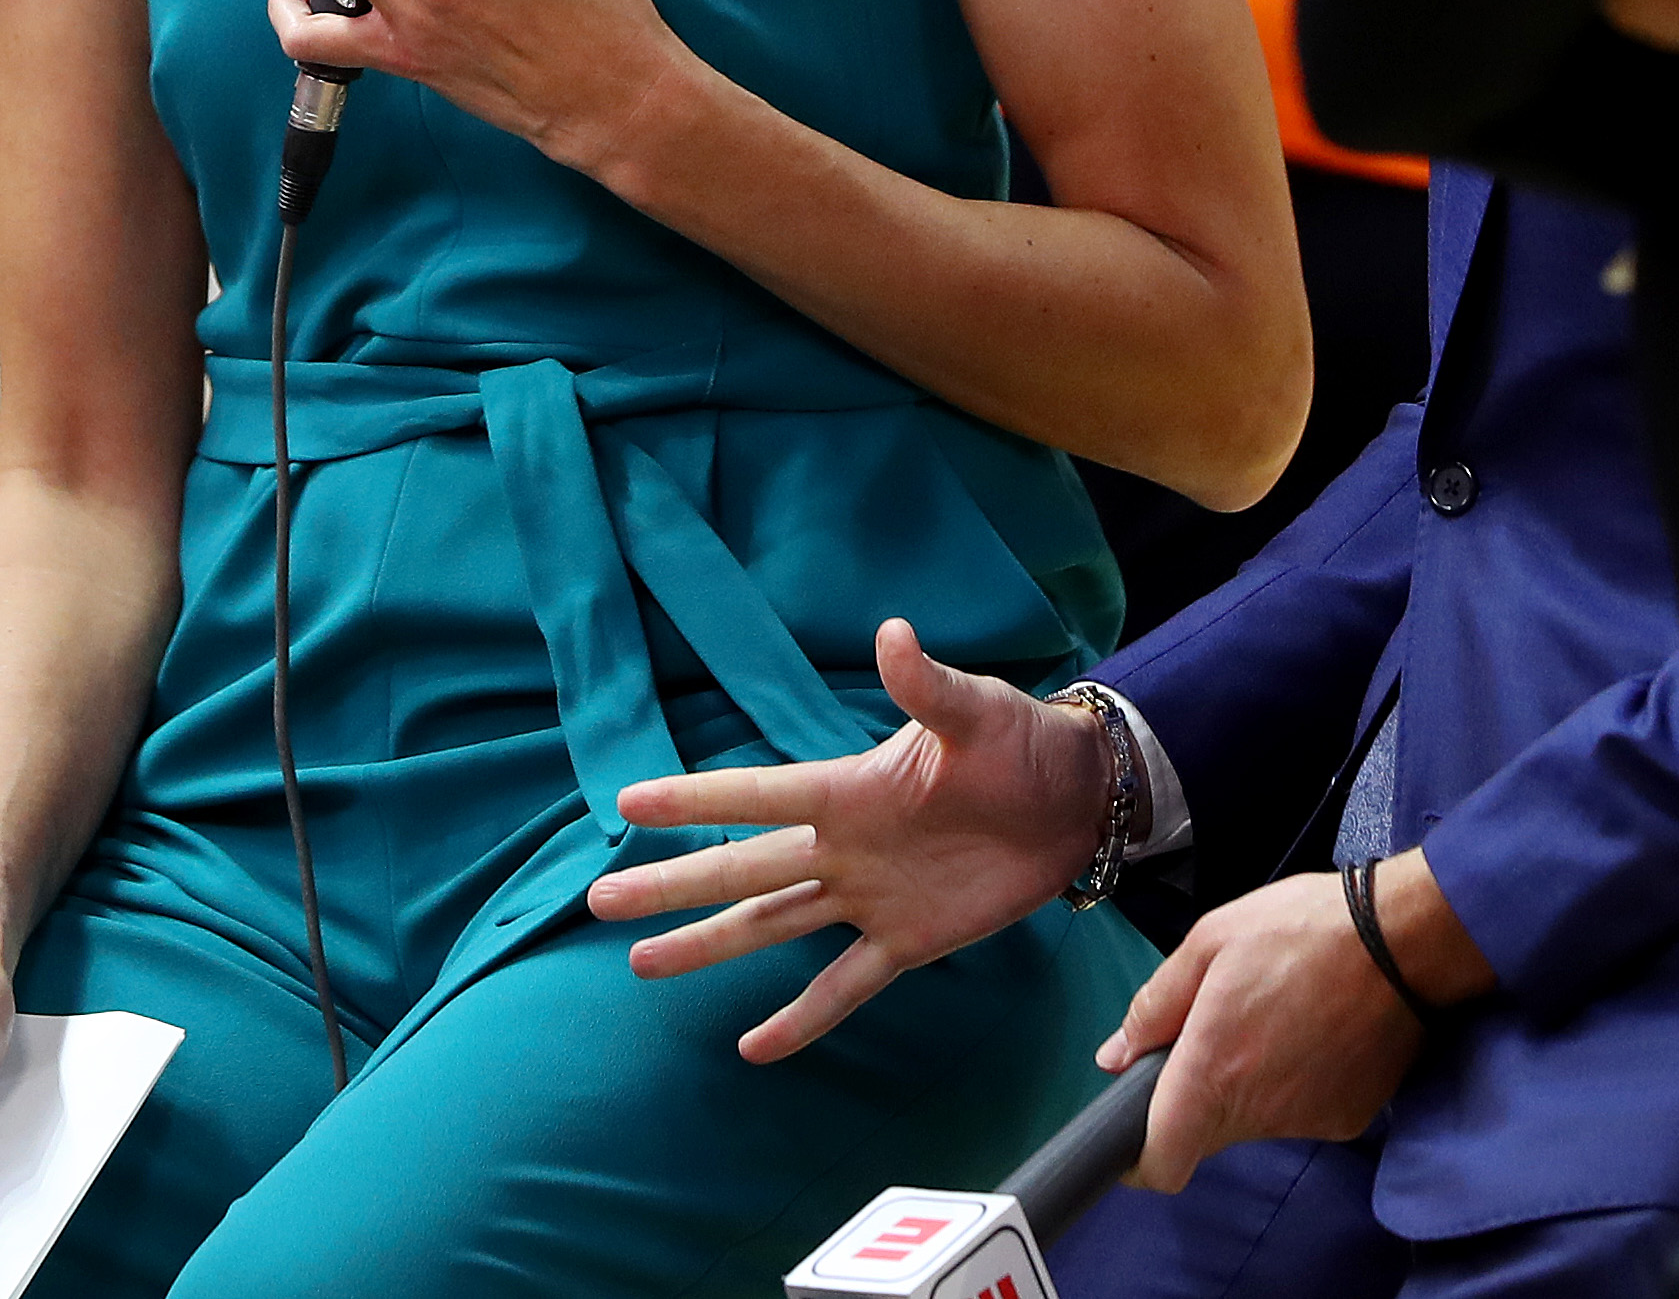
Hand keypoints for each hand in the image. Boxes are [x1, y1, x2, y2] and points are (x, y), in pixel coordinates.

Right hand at [584, 620, 1107, 1060]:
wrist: (1077, 802)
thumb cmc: (1020, 743)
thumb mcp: (975, 712)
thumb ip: (926, 685)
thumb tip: (893, 634)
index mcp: (849, 789)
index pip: (756, 795)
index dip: (694, 799)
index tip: (626, 804)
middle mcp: (843, 847)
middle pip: (742, 868)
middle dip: (671, 885)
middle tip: (601, 900)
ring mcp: (869, 898)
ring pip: (770, 924)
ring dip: (708, 943)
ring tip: (641, 962)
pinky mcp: (908, 941)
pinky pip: (844, 984)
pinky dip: (802, 1018)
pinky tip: (753, 1045)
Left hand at [1105, 861, 1480, 1189]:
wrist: (1402, 939)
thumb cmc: (1299, 928)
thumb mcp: (1209, 941)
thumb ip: (1156, 1006)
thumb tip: (1115, 1057)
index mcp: (1212, 1070)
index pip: (1163, 1163)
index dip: (1141, 1159)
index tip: (1137, 1130)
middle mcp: (1259, 1112)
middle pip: (1206, 1136)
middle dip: (1197, 1099)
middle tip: (1215, 1034)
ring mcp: (1308, 1122)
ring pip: (1254, 1122)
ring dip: (1249, 1086)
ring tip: (1275, 1018)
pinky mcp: (1348, 1119)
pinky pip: (1301, 1114)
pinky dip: (1295, 1085)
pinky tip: (1313, 1032)